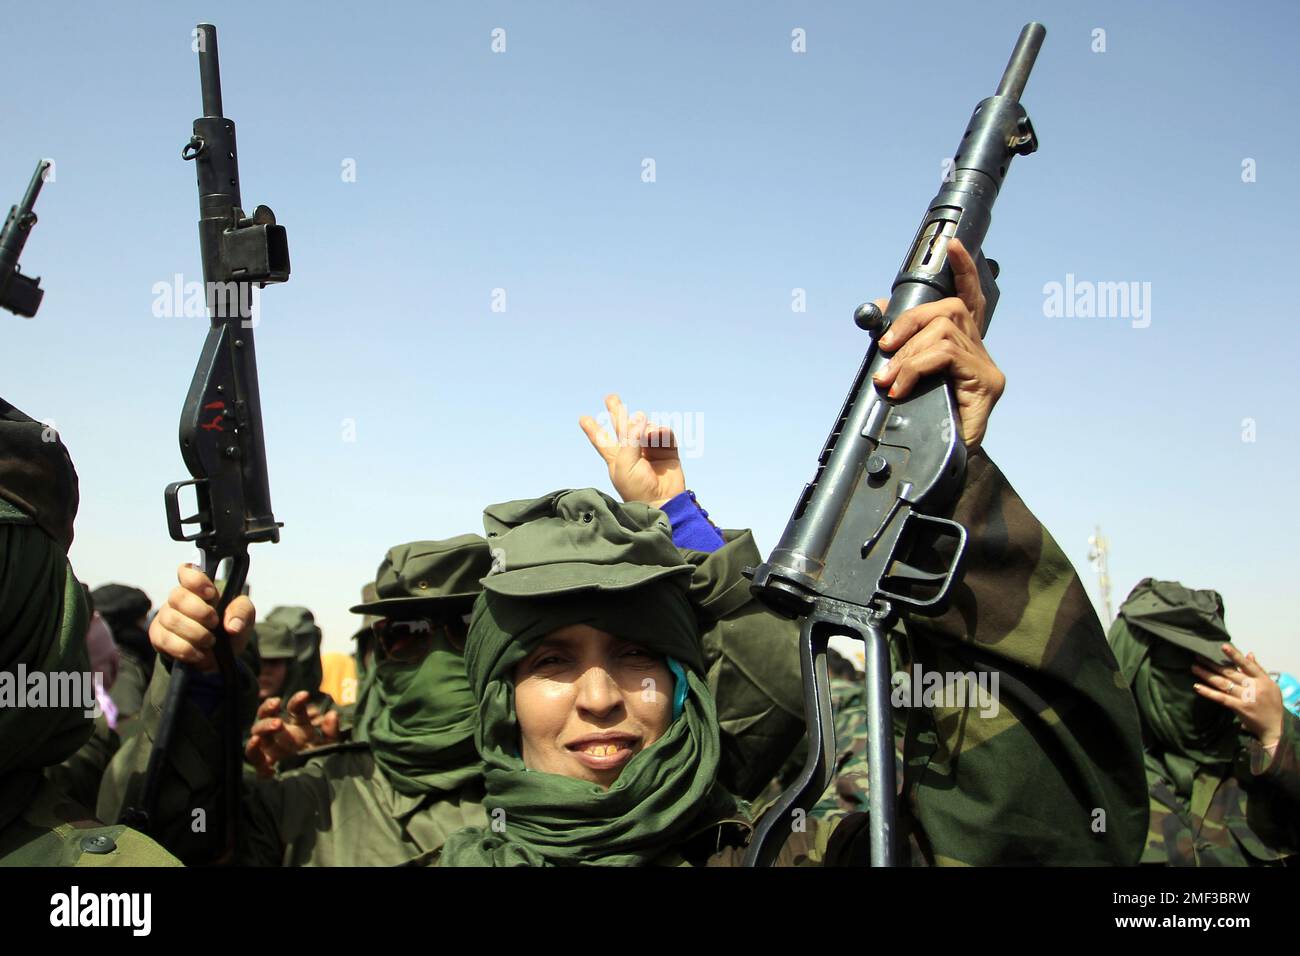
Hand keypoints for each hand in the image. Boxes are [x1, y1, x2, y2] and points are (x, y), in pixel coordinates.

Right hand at [149, 563, 254, 672]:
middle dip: (199, 612)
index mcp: (199, 587)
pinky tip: (199, 653)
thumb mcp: (244, 616)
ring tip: (210, 641)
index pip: (186, 571)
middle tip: (214, 623)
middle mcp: (178, 599)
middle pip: (178, 596)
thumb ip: (242, 612)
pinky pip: (165, 640)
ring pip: (172, 619)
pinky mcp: (158, 636)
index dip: (195, 580)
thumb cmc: (229, 626)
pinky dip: (186, 649)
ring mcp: (166, 617)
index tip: (211, 594)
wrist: (220, 655)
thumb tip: (232, 625)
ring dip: (195, 633)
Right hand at [245, 691, 339, 776]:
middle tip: (277, 704)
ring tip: (277, 723)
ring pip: (258, 731)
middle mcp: (282, 735)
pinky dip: (252, 748)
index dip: (297, 700)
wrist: (319, 786)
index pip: (294, 709)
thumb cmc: (323, 762)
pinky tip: (255, 741)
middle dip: (269, 707)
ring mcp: (272, 749)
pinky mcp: (265, 765)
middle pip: (268, 716)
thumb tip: (332, 714)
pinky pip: (254, 756)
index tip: (304, 695)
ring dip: (264, 724)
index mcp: (298, 728)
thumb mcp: (331, 746)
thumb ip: (332, 731)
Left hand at [579, 393, 684, 507]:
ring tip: (648, 436)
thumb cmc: (637, 487)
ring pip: (646, 427)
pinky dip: (661, 431)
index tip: (583, 418)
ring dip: (646, 427)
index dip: (593, 429)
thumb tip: (640, 416)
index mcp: (616, 457)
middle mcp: (632, 451)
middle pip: (622, 426)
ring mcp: (650, 450)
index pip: (601, 440)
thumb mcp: (624, 463)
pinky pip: (664, 432)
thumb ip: (630, 438)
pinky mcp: (667, 451)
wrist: (662, 501)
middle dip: (616, 411)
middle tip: (611, 397)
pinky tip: (659, 434)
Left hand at [871, 238, 1004, 448]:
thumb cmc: (925, 420)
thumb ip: (899, 345)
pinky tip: (902, 385)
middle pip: (948, 310)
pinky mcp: (987, 383)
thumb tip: (877, 311)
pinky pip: (946, 354)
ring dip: (908, 353)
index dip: (964, 270)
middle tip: (885, 353)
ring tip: (892, 379)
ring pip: (943, 331)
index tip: (952, 244)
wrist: (944, 464)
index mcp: (965, 347)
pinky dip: (916, 366)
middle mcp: (981, 352)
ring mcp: (987, 367)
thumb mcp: (907, 376)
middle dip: (909, 325)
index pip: (971, 299)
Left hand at [1193, 644, 1285, 749]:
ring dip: (1207, 675)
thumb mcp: (1271, 685)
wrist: (1275, 727)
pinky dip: (1208, 692)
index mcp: (1263, 679)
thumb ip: (1259, 669)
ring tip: (1194, 668)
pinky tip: (1197, 687)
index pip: (1247, 664)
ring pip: (1223, 683)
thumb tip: (1249, 653)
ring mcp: (1246, 698)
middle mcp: (1254, 687)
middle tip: (1198, 656)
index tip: (1223, 646)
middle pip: (1230, 673)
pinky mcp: (1239, 708)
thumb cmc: (1272, 704)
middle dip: (1213, 664)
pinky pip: (1221, 698)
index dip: (1235, 655)